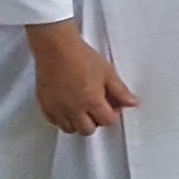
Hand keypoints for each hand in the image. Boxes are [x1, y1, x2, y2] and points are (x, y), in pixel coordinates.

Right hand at [26, 19, 136, 134]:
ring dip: (78, 122)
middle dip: (96, 121)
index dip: (114, 114)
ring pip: (70, 129)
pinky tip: (68, 107)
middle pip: (88, 130)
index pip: (107, 121)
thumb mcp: (108, 72)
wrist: (57, 48)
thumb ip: (121, 91)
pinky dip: (62, 119)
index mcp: (92, 101)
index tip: (112, 104)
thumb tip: (134, 103)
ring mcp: (57, 109)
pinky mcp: (45, 105)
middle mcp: (74, 109)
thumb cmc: (83, 57)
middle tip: (97, 107)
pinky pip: (54, 122)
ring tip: (82, 108)